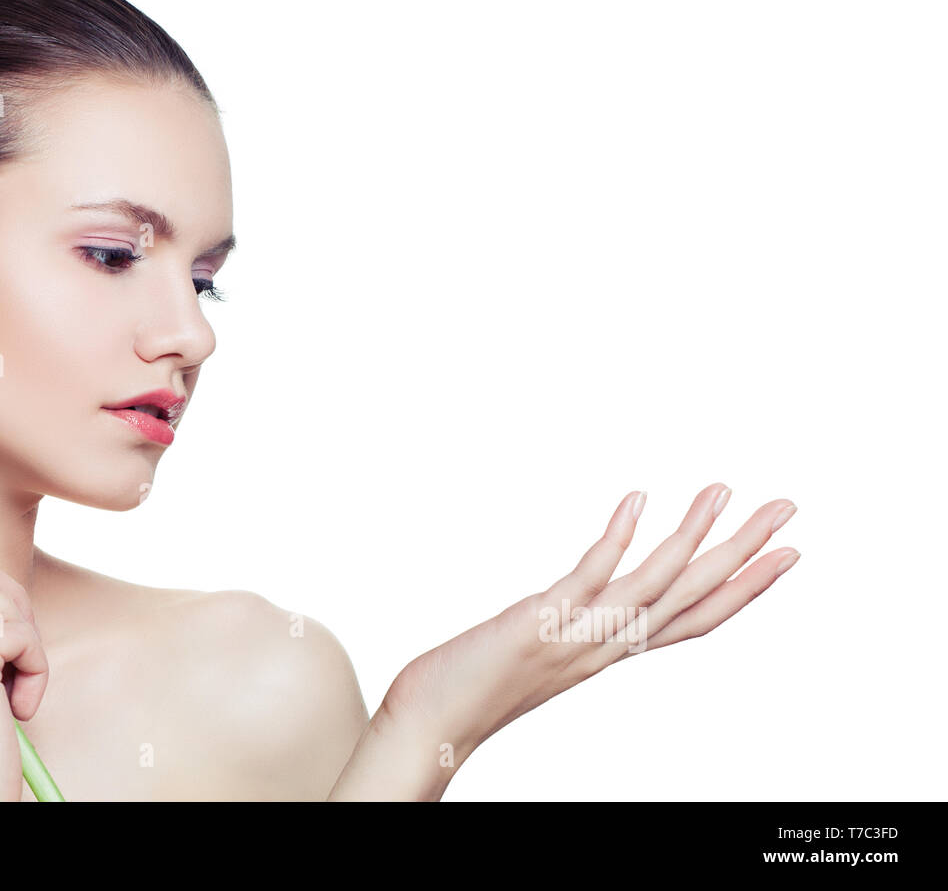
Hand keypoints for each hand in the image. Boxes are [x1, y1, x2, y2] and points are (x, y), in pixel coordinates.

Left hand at [380, 483, 798, 767]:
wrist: (429, 726)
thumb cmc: (474, 684)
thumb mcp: (542, 648)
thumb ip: (572, 623)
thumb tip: (583, 596)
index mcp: (610, 651)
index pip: (695, 620)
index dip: (745, 588)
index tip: (785, 552)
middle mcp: (605, 647)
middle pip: (693, 598)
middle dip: (745, 553)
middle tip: (787, 507)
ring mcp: (577, 636)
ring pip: (656, 585)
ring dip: (695, 536)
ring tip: (723, 489)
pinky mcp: (540, 622)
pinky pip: (591, 576)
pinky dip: (619, 538)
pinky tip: (638, 498)